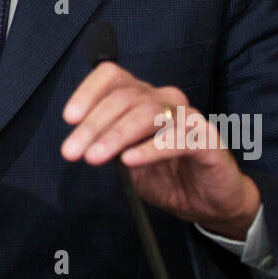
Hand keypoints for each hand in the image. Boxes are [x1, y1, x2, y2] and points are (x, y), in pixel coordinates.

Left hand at [60, 62, 259, 238]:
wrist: (209, 202)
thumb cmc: (166, 175)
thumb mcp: (127, 161)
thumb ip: (107, 145)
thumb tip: (78, 140)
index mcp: (142, 97)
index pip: (112, 76)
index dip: (88, 91)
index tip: (69, 118)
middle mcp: (164, 99)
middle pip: (125, 97)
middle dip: (93, 124)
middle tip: (72, 151)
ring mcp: (187, 116)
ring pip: (147, 113)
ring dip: (116, 135)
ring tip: (94, 157)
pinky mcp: (206, 139)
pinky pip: (177, 137)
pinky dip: (150, 148)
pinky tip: (130, 160)